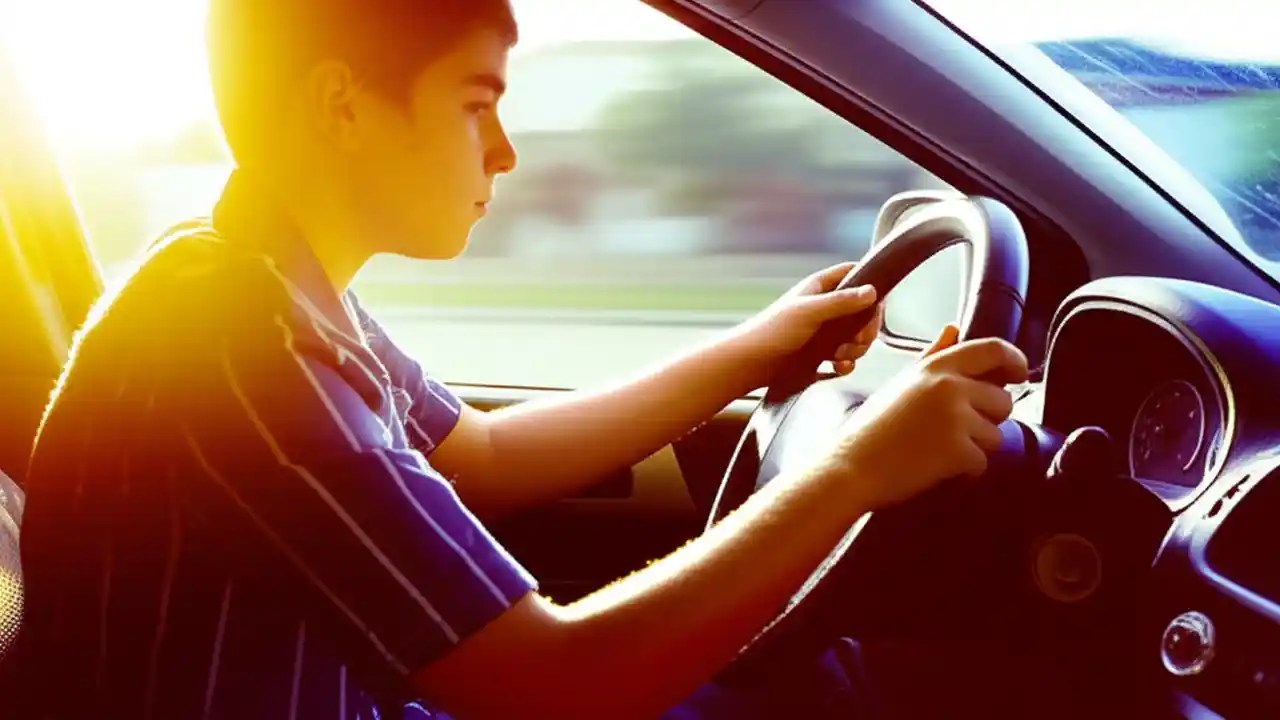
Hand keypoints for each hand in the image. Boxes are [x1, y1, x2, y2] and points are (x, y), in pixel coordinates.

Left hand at [733, 262, 881, 385]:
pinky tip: (838, 367)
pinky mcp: (821, 354)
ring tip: (840, 356)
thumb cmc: (772, 331)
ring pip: (856, 336)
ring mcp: (823, 331)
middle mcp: (824, 307)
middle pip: (862, 310)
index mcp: (820, 287)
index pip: (853, 274)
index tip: (874, 304)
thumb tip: (872, 292)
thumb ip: (841, 301)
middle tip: (858, 340)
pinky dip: (847, 363)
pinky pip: (846, 357)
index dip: (869, 284)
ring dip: (856, 348)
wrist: (750, 364)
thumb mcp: (810, 311)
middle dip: (865, 327)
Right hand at [824, 324, 1028, 510]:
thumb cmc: (872, 428)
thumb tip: (953, 329)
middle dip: (987, 419)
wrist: (851, 467)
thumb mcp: (901, 382)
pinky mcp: (959, 451)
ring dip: (975, 447)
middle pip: (1002, 400)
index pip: (993, 350)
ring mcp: (957, 419)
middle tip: (954, 430)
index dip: (1014, 360)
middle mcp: (950, 387)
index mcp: (936, 368)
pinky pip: (982, 462)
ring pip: (995, 434)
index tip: (1017, 373)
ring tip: (939, 449)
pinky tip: (937, 468)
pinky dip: (965, 471)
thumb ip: (932, 355)